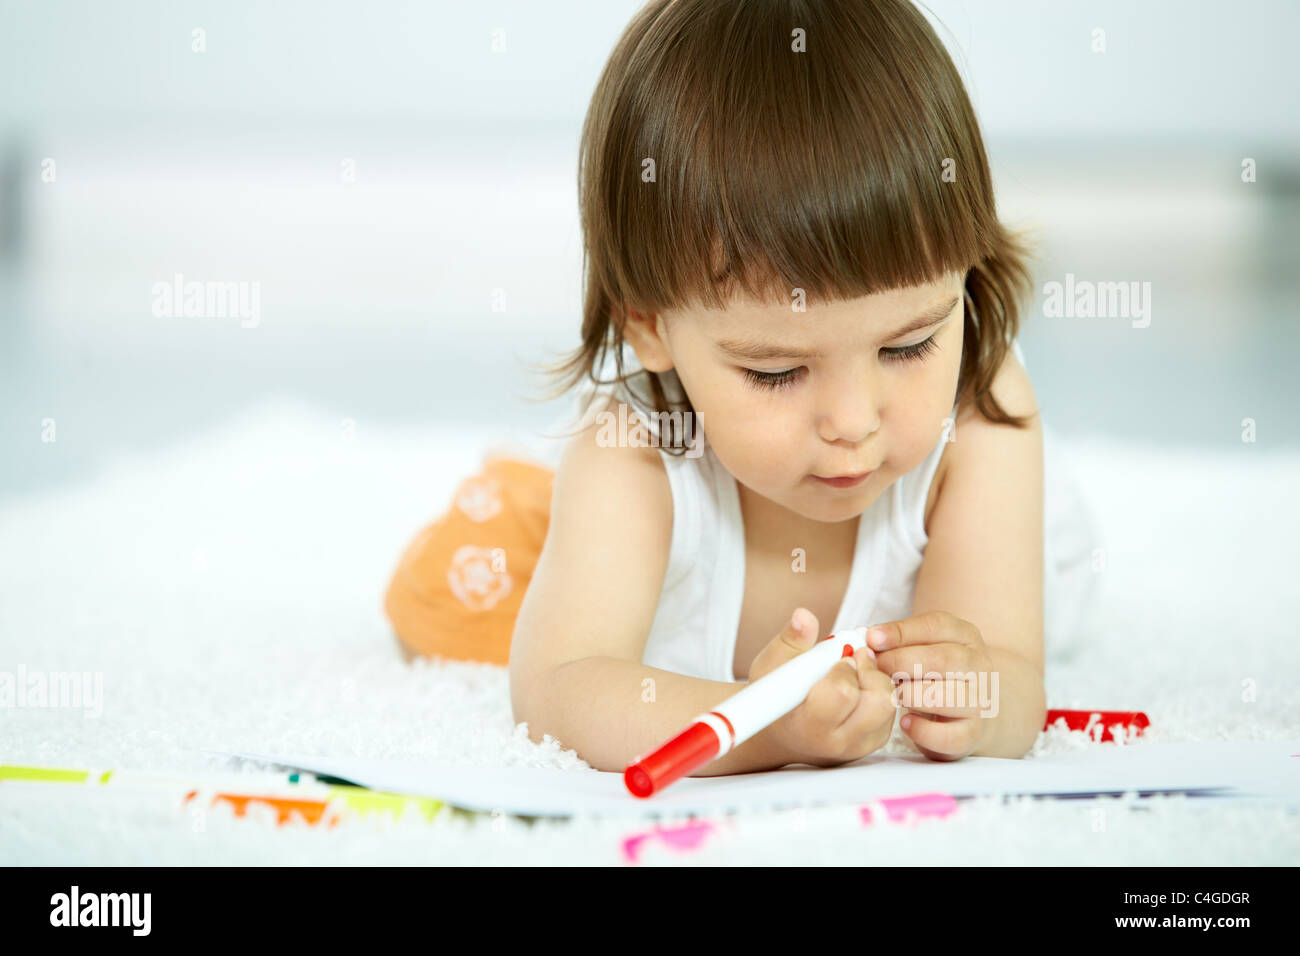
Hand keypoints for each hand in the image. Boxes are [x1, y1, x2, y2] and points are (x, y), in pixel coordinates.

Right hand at [749, 608, 896, 767]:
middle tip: (853, 658)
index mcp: (811, 726)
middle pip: (879, 702)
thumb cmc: (777, 699)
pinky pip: (893, 710)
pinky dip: (880, 690)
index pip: (843, 693)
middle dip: (870, 671)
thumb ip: (791, 640)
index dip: (843, 666)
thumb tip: (804, 616)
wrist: (783, 734)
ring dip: (877, 679)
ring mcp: (862, 745)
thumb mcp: (773, 666)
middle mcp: (840, 742)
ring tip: (854, 671)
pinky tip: (859, 684)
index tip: (836, 657)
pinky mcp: (877, 741)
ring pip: (891, 704)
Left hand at [867, 610, 995, 760]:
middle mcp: (978, 666)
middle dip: (900, 663)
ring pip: (946, 697)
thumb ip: (897, 642)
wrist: (966, 710)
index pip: (936, 626)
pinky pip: (949, 736)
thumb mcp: (920, 649)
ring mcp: (979, 701)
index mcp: (965, 637)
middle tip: (874, 669)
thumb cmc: (932, 674)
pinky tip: (905, 722)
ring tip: (891, 695)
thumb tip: (867, 638)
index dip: (901, 631)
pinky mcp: (972, 733)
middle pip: (941, 659)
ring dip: (911, 695)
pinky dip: (922, 730)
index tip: (871, 638)